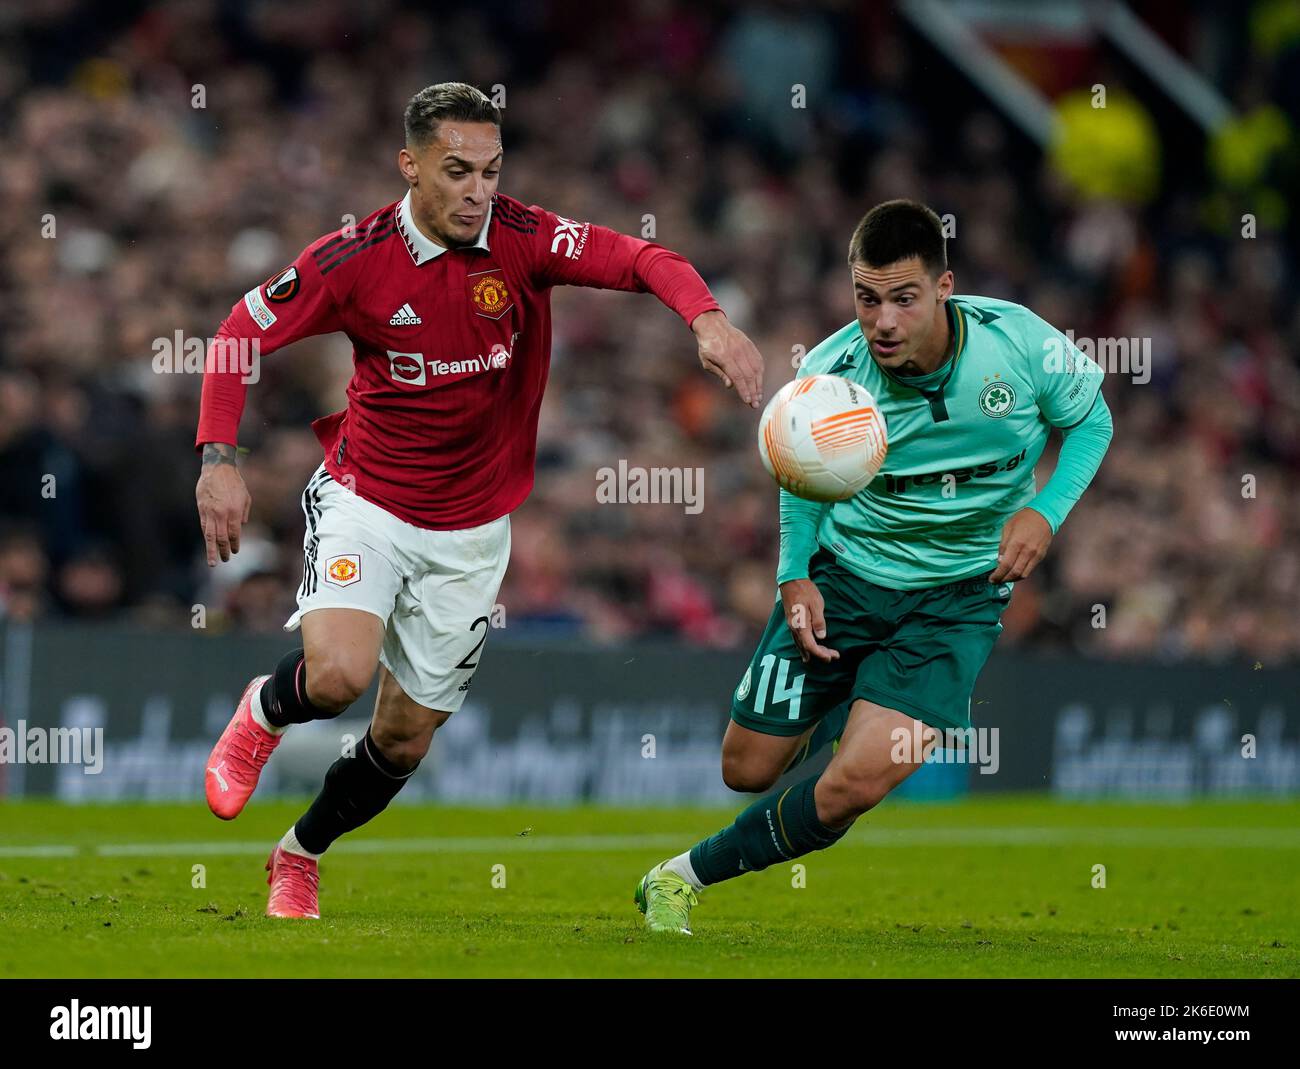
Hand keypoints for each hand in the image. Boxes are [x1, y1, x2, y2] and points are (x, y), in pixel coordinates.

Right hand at [196, 443, 251, 566]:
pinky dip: (206, 536)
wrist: (217, 468)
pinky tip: (207, 543)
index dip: (234, 544)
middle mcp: (221, 514)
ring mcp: (209, 512)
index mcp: (234, 511)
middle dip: (223, 551)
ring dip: (211, 550)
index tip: (235, 551)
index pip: (234, 533)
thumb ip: (244, 513)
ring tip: (212, 562)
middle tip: (225, 560)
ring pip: (209, 535)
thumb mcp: (246, 497)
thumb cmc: (235, 482)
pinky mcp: (201, 509)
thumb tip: (240, 527)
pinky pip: (203, 526)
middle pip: (221, 537)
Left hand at [691, 310, 762, 407]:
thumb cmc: (708, 346)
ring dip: (759, 384)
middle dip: (753, 392)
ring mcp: (745, 348)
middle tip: (755, 404)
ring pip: (756, 369)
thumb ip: (719, 373)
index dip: (744, 390)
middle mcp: (737, 352)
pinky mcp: (750, 345)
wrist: (713, 325)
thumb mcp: (707, 361)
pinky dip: (760, 373)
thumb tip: (730, 385)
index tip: (747, 401)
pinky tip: (760, 383)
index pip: (738, 377)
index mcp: (724, 357)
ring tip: (759, 397)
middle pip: (749, 375)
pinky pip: (758, 361)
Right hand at [779, 578, 838, 663]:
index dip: (820, 653)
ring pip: (801, 644)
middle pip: (806, 647)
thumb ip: (818, 621)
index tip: (831, 657)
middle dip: (820, 653)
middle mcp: (794, 628)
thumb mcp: (816, 604)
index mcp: (801, 625)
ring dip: (813, 651)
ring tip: (824, 656)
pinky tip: (807, 650)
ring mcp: (792, 625)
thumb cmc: (805, 590)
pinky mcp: (792, 622)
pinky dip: (805, 647)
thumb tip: (822, 636)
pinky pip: (798, 639)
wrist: (791, 580)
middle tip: (833, 656)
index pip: (810, 645)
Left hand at [989, 507, 1051, 582]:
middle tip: (996, 581)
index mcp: (1016, 543)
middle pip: (1014, 573)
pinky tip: (1014, 573)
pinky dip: (1021, 574)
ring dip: (1012, 579)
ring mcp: (1035, 555)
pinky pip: (1030, 570)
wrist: (1044, 515)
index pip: (1005, 565)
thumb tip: (1000, 561)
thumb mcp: (1008, 528)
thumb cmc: (1023, 519)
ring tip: (1004, 578)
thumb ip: (1003, 546)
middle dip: (1003, 579)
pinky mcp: (1041, 556)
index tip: (992, 579)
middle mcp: (1027, 551)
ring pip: (1023, 574)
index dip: (998, 575)